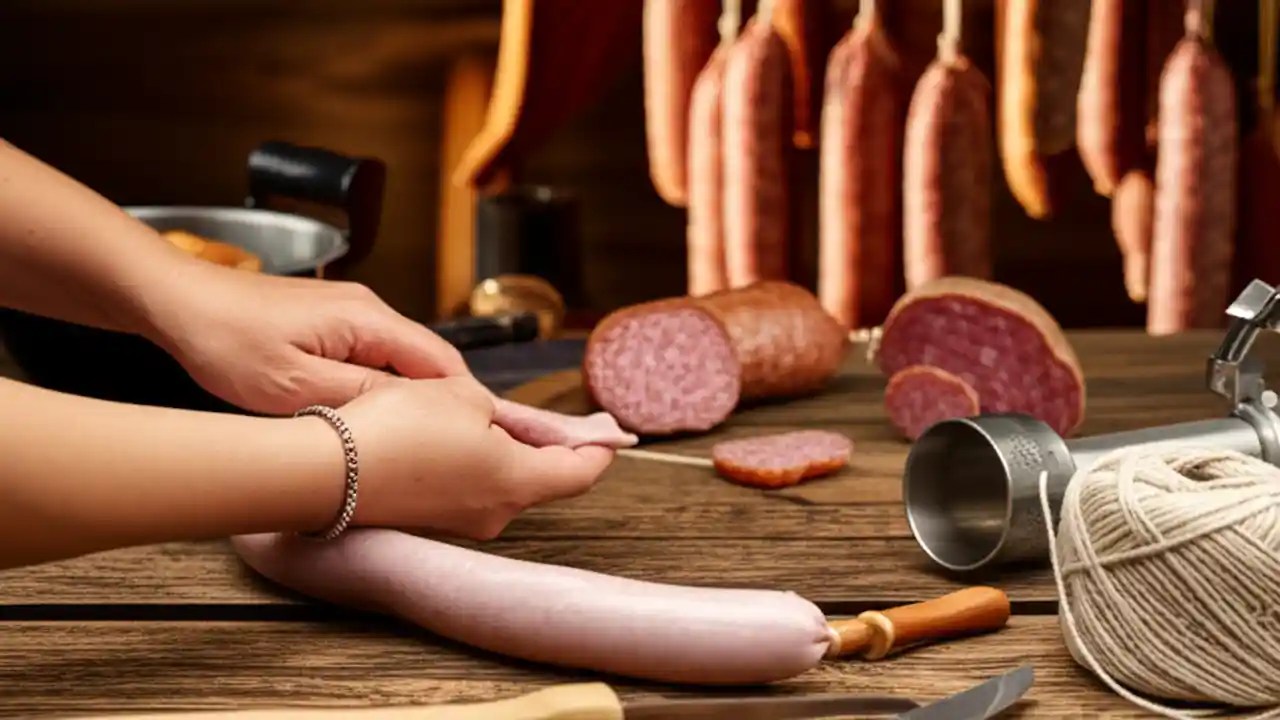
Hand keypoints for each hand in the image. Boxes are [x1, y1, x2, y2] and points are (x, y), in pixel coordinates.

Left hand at [148, 263, 468, 414]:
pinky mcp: (329, 324)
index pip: (443, 362)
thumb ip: (361, 397)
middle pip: (428, 363)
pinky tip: (366, 420)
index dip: (466, 404)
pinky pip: (373, 360)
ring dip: (406, 402)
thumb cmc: (224, 339)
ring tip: (407, 444)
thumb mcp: (294, 386)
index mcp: (368, 320)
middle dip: (440, 407)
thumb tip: (419, 412)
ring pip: (400, 365)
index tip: (474, 442)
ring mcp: (349, 315)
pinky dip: (379, 392)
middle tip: (443, 454)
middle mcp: (368, 310)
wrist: (175, 300)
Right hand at [319, 375, 613, 538]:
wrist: (327, 472)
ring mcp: (460, 522)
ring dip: (500, 450)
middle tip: (547, 416)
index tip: (610, 433)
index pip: (580, 473)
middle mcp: (497, 512)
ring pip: (499, 481)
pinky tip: (444, 434)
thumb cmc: (398, 430)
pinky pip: (464, 488)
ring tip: (480, 412)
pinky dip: (467, 462)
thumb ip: (492, 407)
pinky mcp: (428, 520)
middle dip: (544, 444)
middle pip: (539, 478)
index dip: (598, 449)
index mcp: (519, 482)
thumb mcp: (459, 393)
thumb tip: (491, 422)